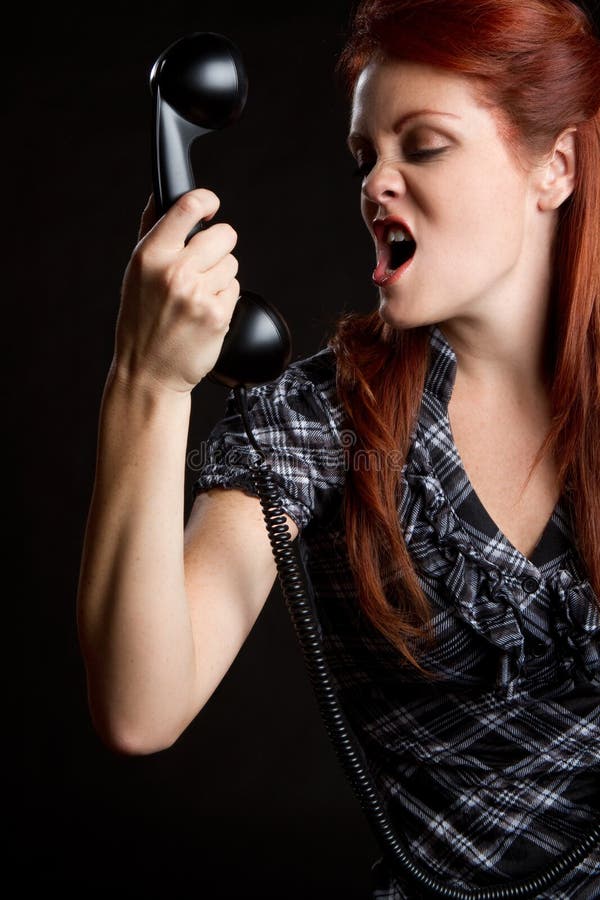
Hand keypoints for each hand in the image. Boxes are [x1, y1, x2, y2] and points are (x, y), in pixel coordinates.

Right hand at [112, 188, 239, 394]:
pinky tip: (204, 312)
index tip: (210, 205)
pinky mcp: (218, 314)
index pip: (187, 207)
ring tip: (197, 296)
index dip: (206, 200)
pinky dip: (224, 298)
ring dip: (220, 276)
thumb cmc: (141, 322)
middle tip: (205, 263)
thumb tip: (164, 195)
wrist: (149, 372)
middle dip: (220, 245)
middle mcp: (174, 272)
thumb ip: (153, 233)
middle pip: (224, 234)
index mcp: (150, 256)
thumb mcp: (136, 274)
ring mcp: (198, 294)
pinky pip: (235, 289)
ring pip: (231, 263)